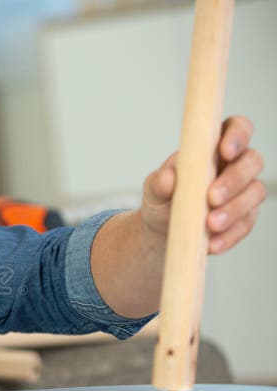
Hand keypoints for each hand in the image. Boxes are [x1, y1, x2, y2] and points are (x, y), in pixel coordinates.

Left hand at [140, 115, 265, 253]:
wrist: (162, 230)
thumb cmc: (162, 199)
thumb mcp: (153, 190)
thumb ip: (159, 182)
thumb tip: (168, 178)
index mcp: (213, 148)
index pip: (237, 128)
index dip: (237, 135)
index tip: (225, 152)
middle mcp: (234, 166)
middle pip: (252, 161)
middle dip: (234, 179)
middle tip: (211, 198)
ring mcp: (243, 192)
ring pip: (255, 193)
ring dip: (234, 210)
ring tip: (210, 224)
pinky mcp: (245, 218)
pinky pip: (246, 224)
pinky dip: (230, 235)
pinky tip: (213, 244)